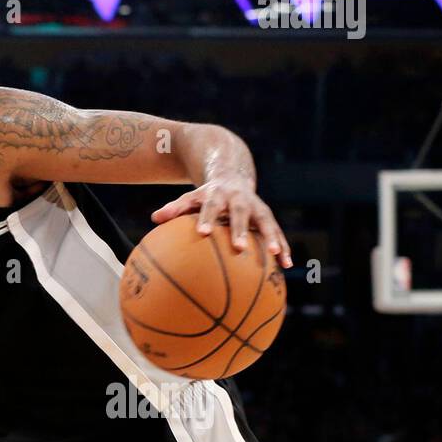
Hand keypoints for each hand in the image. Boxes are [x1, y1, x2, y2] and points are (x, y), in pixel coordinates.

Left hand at [152, 178, 291, 267]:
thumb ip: (175, 208)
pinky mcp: (267, 217)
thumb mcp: (190, 197)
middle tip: (239, 248)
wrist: (232, 176)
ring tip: (278, 257)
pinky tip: (287, 265)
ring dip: (273, 239)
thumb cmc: (206, 195)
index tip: (203, 233)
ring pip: (267, 223)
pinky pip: (277, 232)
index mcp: (218, 195)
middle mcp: (240, 199)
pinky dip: (284, 247)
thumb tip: (155, 218)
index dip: (207, 218)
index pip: (211, 206)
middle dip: (240, 230)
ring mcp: (256, 207)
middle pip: (241, 214)